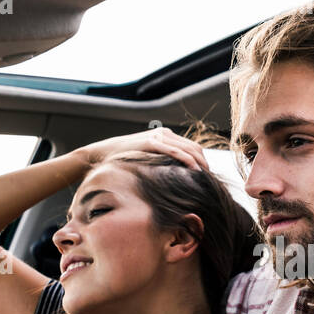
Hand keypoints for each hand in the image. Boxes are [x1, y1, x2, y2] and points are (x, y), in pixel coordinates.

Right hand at [76, 127, 210, 171]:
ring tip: (206, 178)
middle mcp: (164, 134)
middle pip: (195, 148)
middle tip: (211, 180)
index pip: (192, 147)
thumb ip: (161, 164)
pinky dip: (188, 160)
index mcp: (165, 136)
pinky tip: (195, 171)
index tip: (207, 176)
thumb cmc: (124, 161)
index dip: (203, 161)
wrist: (102, 154)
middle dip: (205, 163)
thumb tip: (176, 179)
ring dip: (200, 163)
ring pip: (189, 149)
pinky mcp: (152, 142)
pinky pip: (175, 151)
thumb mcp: (147, 160)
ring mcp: (158, 136)